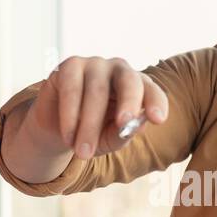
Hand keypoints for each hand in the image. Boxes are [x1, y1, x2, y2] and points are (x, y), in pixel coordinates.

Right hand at [28, 56, 168, 159]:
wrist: (58, 129)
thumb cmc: (93, 132)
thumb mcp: (110, 139)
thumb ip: (123, 133)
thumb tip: (134, 126)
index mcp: (138, 86)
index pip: (152, 90)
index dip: (156, 102)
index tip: (158, 119)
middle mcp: (120, 70)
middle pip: (129, 81)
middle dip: (128, 103)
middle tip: (124, 124)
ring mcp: (95, 64)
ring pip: (96, 91)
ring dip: (89, 125)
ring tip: (83, 152)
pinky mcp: (70, 66)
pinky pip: (72, 89)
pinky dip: (70, 116)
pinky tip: (68, 137)